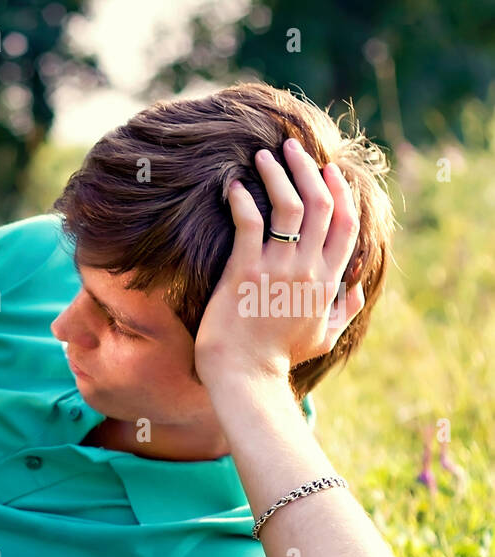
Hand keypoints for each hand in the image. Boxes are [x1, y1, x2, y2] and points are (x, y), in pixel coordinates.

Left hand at [195, 137, 366, 385]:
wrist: (245, 376)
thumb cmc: (279, 359)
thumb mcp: (323, 337)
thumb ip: (344, 310)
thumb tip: (356, 289)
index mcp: (328, 281)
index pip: (345, 224)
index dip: (340, 191)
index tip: (327, 170)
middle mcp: (307, 269)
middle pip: (319, 205)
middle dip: (308, 169)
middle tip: (292, 147)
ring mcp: (277, 270)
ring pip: (287, 207)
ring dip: (278, 174)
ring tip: (264, 155)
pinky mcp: (244, 272)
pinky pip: (248, 224)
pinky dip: (242, 199)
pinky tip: (233, 185)